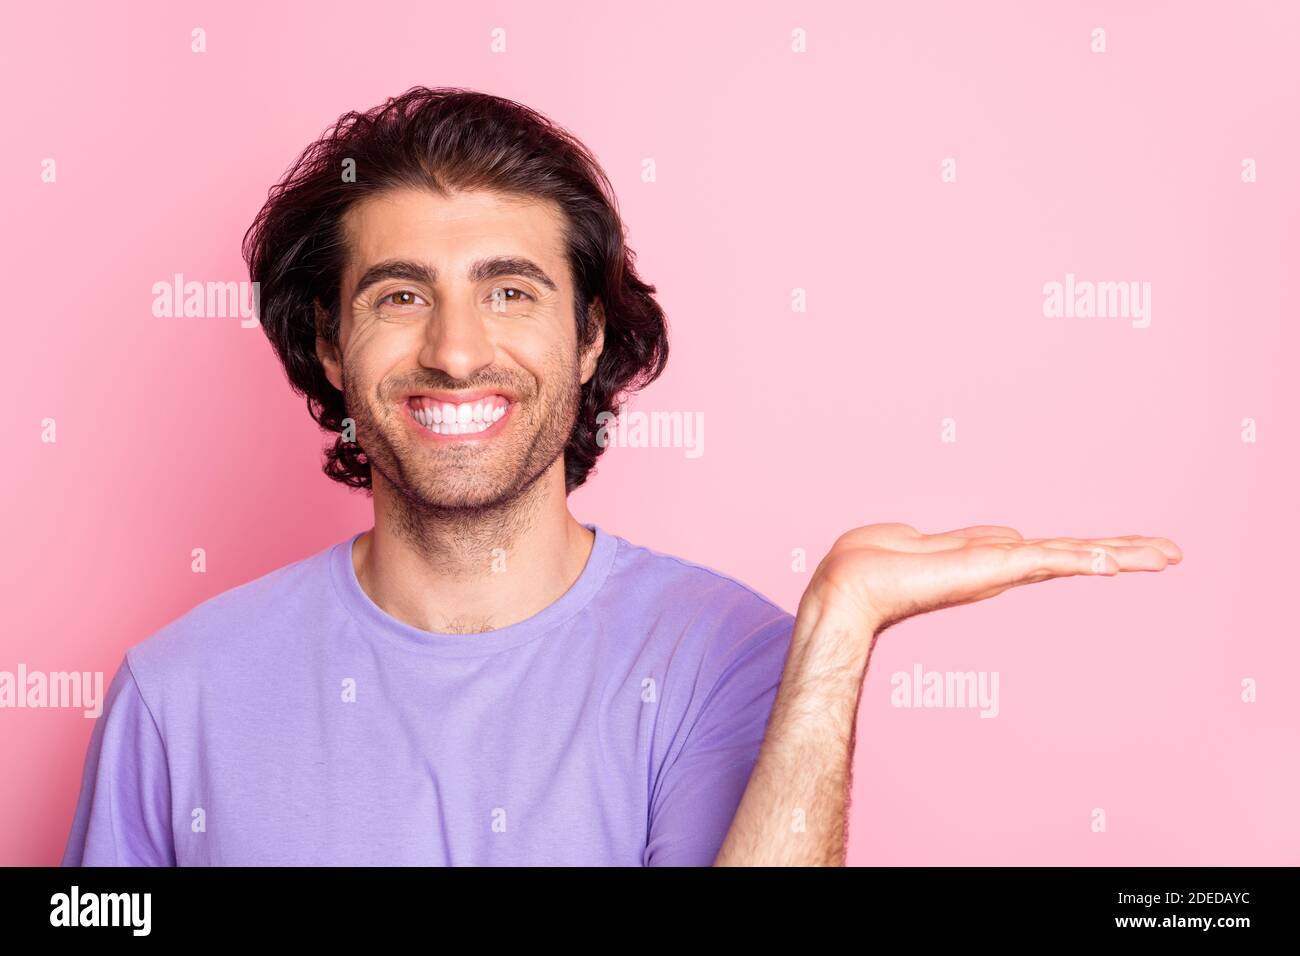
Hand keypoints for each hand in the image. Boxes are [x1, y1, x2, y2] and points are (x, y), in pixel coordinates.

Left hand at [805, 523, 1182, 637]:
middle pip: (1072, 556)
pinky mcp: (988, 570)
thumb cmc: (875, 563)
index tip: (1128, 550)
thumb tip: (1010, 535)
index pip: (1051, 551)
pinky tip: (1114, 559)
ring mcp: (997, 571)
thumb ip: (974, 539)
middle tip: (1171, 554)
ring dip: (1117, 554)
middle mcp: (1000, 568)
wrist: (850, 583)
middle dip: (1121, 554)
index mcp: (988, 559)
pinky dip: (1079, 557)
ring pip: (1069, 557)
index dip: (1091, 550)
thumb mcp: (931, 541)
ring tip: (1164, 555)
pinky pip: (1043, 559)